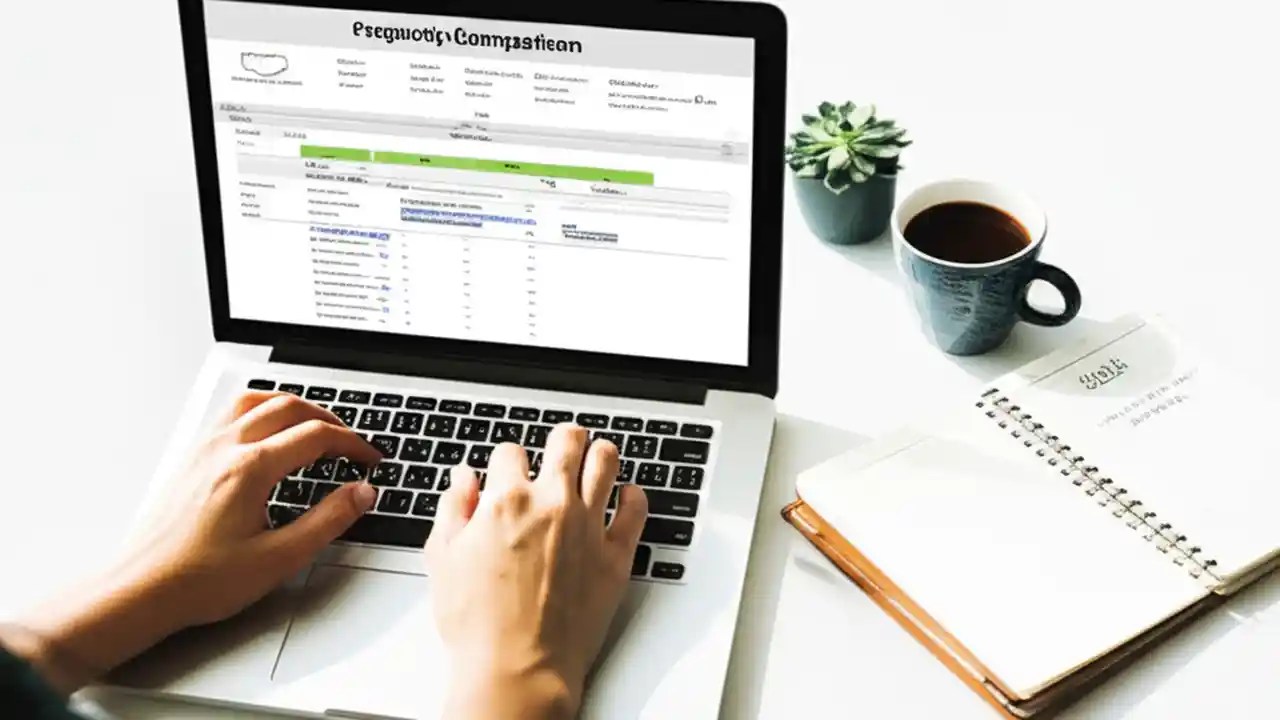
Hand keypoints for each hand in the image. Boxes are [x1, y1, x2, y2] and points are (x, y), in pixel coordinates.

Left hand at [5, 391, 381, 691]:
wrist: (141, 591)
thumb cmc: (200, 581)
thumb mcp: (279, 558)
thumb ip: (328, 520)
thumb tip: (360, 493)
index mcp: (250, 468)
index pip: (316, 436)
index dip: (353, 444)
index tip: (369, 459)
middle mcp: (226, 449)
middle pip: (290, 407)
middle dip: (330, 420)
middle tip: (351, 443)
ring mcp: (204, 449)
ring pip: (257, 401)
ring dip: (293, 407)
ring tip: (315, 426)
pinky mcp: (191, 457)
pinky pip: (231, 413)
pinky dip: (261, 411)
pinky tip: (268, 432)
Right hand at [425, 425, 648, 719]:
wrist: (517, 670)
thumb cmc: (478, 626)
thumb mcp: (443, 560)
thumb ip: (454, 508)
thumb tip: (464, 478)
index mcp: (506, 501)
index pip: (511, 451)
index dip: (508, 459)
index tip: (510, 470)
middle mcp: (551, 504)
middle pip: (567, 440)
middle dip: (563, 439)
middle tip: (563, 446)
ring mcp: (588, 527)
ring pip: (606, 463)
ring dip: (600, 454)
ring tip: (596, 459)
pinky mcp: (615, 556)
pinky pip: (636, 511)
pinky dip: (633, 496)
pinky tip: (627, 495)